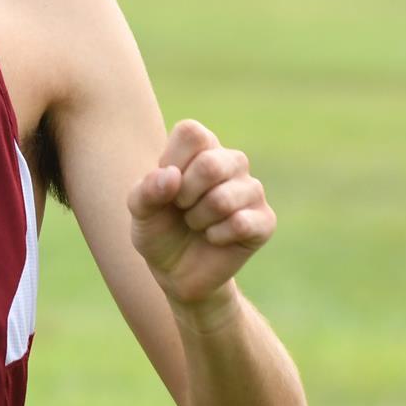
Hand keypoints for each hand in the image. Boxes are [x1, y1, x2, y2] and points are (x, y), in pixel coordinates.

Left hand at [127, 119, 275, 317]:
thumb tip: (171, 176)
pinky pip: (240, 223)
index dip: (172, 162)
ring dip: (198, 220)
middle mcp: (232, 161)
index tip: (167, 184)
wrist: (177, 272)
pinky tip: (215, 238)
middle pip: (210, 164)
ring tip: (197, 224)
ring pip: (222, 199)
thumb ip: (145, 190)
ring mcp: (252, 190)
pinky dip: (216, 237)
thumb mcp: (139, 211)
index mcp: (203, 146)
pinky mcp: (265, 220)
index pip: (192, 133)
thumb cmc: (160, 230)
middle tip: (182, 208)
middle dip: (184, 196)